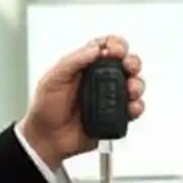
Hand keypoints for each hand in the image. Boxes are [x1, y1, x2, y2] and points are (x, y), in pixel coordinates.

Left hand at [18, 35, 144, 170]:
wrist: (47, 139)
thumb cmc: (45, 109)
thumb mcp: (53, 78)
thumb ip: (73, 61)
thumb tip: (95, 49)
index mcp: (86, 66)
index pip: (107, 46)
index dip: (116, 44)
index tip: (116, 51)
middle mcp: (101, 79)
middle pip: (127, 63)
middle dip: (133, 62)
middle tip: (129, 67)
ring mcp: (110, 98)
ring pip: (134, 84)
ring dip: (137, 84)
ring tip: (130, 90)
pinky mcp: (116, 116)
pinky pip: (133, 108)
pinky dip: (137, 106)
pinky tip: (130, 107)